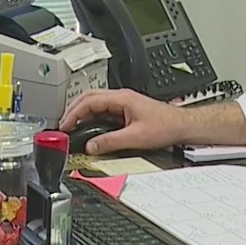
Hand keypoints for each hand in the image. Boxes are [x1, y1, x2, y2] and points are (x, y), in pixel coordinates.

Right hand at [58, 88, 184, 154]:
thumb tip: (91, 146)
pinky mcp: (126, 112)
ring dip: (82, 114)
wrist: (182, 126)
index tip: (64, 125)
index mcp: (122, 98)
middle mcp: (121, 98)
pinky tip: (89, 130)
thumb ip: (110, 142)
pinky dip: (92, 119)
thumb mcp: (135, 137)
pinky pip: (103, 112)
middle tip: (63, 126)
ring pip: (95, 104)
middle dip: (73, 111)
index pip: (89, 101)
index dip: (73, 113)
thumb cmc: (166, 126)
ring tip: (72, 128)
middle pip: (88, 98)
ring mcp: (123, 104)